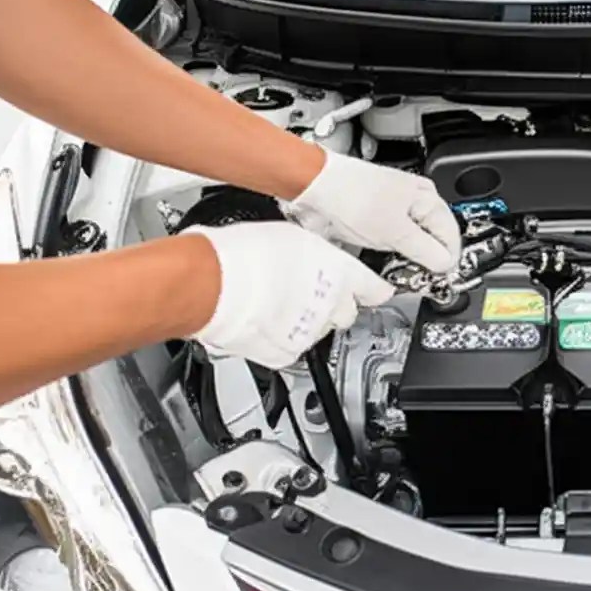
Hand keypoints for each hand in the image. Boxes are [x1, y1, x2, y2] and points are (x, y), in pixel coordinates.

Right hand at [185, 222, 393, 368]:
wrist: (213, 284)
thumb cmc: (242, 253)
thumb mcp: (289, 238)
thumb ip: (313, 256)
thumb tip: (312, 259)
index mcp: (339, 271)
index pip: (375, 288)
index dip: (376, 290)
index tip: (377, 292)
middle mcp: (333, 304)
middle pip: (347, 313)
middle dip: (334, 306)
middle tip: (308, 295)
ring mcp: (312, 332)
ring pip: (320, 332)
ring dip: (305, 323)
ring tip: (276, 306)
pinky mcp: (288, 353)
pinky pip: (293, 349)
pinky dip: (282, 340)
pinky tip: (266, 324)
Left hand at [287, 150, 461, 271]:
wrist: (312, 187)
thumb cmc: (352, 198)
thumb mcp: (396, 232)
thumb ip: (426, 251)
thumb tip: (446, 264)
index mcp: (427, 197)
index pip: (450, 235)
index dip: (447, 259)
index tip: (440, 280)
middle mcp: (413, 200)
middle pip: (432, 238)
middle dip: (427, 260)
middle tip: (419, 278)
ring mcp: (393, 208)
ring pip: (412, 242)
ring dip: (407, 257)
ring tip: (399, 270)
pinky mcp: (375, 217)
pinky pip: (391, 241)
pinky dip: (390, 252)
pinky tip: (383, 260)